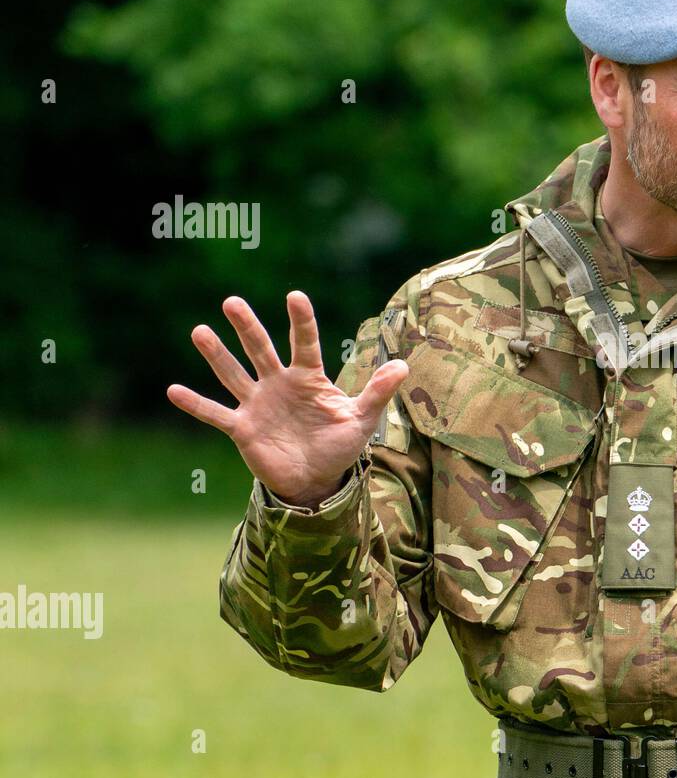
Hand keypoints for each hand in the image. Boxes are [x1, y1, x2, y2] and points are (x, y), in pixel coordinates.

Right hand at [166, 292, 408, 507]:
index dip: (301, 321)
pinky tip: (173, 390)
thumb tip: (403, 365)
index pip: (304, 343)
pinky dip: (196, 404)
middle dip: (247, 327)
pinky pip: (216, 414)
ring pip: (234, 374)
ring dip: (216, 355)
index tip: (295, 296)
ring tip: (199, 331)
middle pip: (261, 349)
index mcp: (309, 378)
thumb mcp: (362, 420)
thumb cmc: (340, 445)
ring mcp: (258, 404)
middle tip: (232, 302)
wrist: (317, 480)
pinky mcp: (243, 429)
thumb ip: (378, 392)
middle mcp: (279, 384)